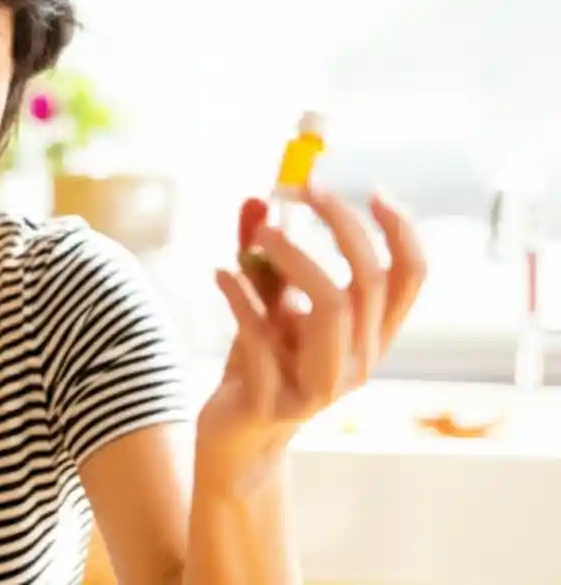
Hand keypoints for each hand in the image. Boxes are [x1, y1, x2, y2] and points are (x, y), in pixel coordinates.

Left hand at [196, 189, 426, 490]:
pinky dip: (239, 297)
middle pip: (368, 281)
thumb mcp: (267, 308)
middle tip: (298, 189)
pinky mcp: (277, 402)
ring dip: (291, 258)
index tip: (372, 189)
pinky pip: (261, 337)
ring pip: (328, 307)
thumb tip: (256, 198)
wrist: (235, 441)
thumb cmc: (259, 366)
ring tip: (257, 235)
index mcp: (370, 336)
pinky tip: (219, 274)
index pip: (409, 278)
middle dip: (337, 225)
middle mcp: (359, 361)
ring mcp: (322, 386)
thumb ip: (264, 259)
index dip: (400, 232)